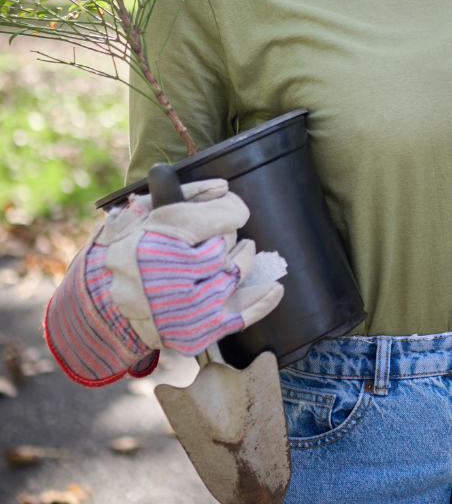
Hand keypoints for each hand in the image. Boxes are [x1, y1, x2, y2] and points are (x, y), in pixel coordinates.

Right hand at [45, 179, 285, 386]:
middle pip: (225, 246)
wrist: (107, 304)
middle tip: (220, 234)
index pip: (218, 217)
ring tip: (241, 251)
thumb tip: (223, 187)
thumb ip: (181, 192)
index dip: (231, 209)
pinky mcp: (192, 333)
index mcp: (154, 242)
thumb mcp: (145, 211)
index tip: (231, 207)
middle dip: (228, 236)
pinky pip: (237, 318)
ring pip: (232, 277)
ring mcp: (180, 310)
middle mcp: (166, 278)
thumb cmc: (133, 249)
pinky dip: (260, 302)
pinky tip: (275, 288)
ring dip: (242, 260)